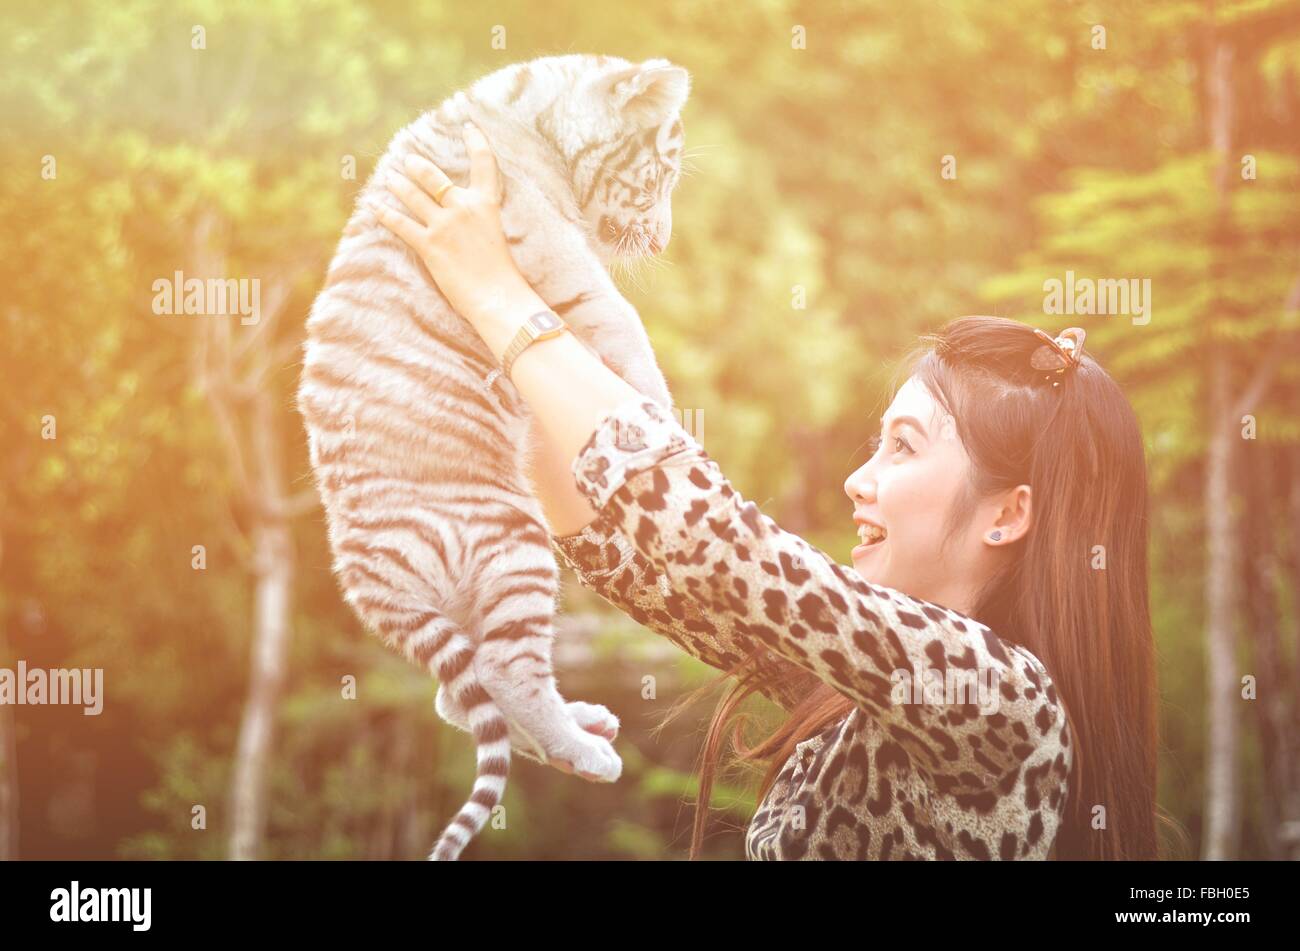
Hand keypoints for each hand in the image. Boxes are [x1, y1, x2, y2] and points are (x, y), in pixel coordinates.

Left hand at [373, 122, 531, 332]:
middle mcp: (463, 208)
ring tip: (390, 179)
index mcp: (486, 204)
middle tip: (409, 161)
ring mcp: (444, 225)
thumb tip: (464, 217)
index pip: (484, 164)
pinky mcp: (429, 245)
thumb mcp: (495, 235)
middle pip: (435, 177)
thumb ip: (479, 220)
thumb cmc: (502, 274)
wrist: (498, 296)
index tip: (468, 126)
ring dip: (398, 186)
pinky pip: (401, 224)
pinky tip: (374, 206)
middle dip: (418, 167)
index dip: (477, 141)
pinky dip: (385, 214)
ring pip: (413, 196)